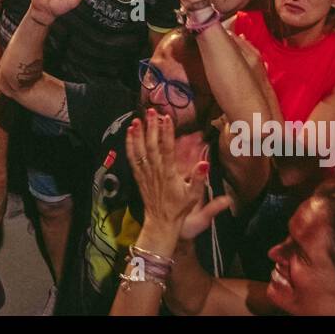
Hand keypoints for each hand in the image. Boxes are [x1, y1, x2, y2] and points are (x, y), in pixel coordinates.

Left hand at [127, 112, 225, 239]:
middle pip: (152, 145)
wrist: (161, 222)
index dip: (167, 133)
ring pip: (140, 150)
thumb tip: (205, 163)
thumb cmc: (179, 209)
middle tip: (152, 111)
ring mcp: (145, 173)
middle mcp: (156, 171)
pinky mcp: (139, 176)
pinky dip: (130, 145)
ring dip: (138, 134)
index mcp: (169, 174)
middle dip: (151, 127)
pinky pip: (132, 158)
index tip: (167, 118)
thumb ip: (199, 179)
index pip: (168, 149)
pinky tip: (129, 133)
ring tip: (137, 119)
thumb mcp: (194, 196)